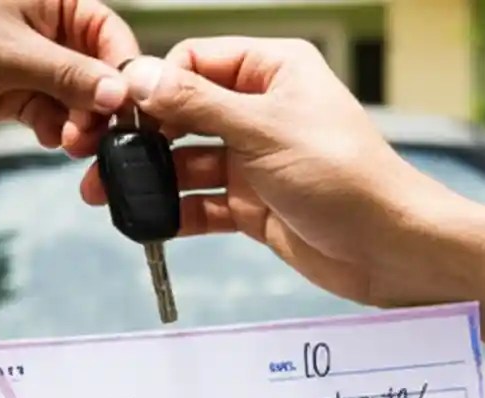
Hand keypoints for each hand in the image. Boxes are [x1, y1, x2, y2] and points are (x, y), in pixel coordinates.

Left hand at [0, 0, 139, 153]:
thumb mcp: (11, 52)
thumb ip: (68, 76)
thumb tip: (119, 94)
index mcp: (57, 2)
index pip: (111, 38)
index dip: (124, 74)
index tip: (127, 108)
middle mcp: (51, 33)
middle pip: (99, 76)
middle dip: (100, 109)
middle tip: (92, 135)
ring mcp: (34, 67)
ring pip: (78, 104)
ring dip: (79, 127)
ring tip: (69, 142)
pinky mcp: (16, 95)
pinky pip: (52, 118)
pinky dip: (55, 132)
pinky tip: (48, 138)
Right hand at [80, 38, 474, 306]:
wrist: (389, 249)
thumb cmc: (347, 177)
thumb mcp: (264, 131)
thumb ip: (197, 105)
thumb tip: (140, 77)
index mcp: (275, 72)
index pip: (194, 61)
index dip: (154, 85)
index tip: (118, 112)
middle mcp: (262, 111)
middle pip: (183, 113)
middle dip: (140, 136)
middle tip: (95, 154)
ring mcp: (256, 160)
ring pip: (186, 162)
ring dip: (148, 179)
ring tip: (103, 194)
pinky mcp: (254, 205)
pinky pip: (201, 203)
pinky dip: (174, 212)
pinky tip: (144, 223)